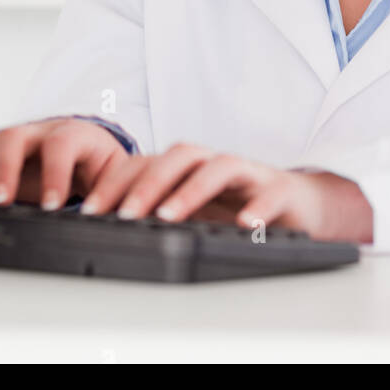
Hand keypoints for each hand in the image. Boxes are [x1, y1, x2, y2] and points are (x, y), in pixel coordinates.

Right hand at [0, 118, 126, 209]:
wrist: (86, 149)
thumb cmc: (98, 164)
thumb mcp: (114, 175)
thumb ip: (111, 194)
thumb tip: (112, 221)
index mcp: (72, 134)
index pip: (62, 143)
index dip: (55, 172)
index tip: (52, 205)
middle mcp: (36, 134)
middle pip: (14, 137)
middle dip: (5, 169)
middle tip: (3, 201)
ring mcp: (9, 143)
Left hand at [77, 142, 373, 243]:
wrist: (299, 207)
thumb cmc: (238, 209)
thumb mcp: (192, 213)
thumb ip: (157, 215)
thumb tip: (105, 234)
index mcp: (189, 168)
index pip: (149, 162)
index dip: (117, 183)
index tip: (90, 213)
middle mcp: (215, 163)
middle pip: (180, 156)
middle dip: (148, 184)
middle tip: (123, 216)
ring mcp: (249, 173)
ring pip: (219, 166)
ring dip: (191, 190)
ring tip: (168, 217)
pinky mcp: (282, 190)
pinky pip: (271, 192)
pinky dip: (257, 207)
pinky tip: (244, 224)